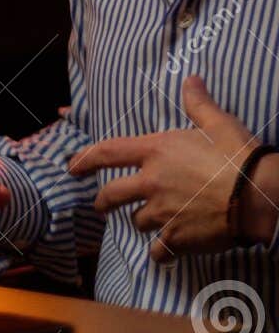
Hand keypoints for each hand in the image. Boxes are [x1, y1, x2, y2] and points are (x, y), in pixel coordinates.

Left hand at [72, 75, 259, 261]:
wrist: (260, 196)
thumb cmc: (240, 156)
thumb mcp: (219, 123)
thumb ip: (199, 103)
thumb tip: (191, 79)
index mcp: (155, 152)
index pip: (107, 153)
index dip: (84, 159)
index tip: (72, 167)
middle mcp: (150, 183)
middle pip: (111, 195)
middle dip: (103, 201)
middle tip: (100, 205)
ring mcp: (161, 212)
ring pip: (136, 222)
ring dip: (141, 223)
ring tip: (149, 223)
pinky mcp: (177, 238)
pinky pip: (159, 251)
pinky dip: (161, 253)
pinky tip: (165, 253)